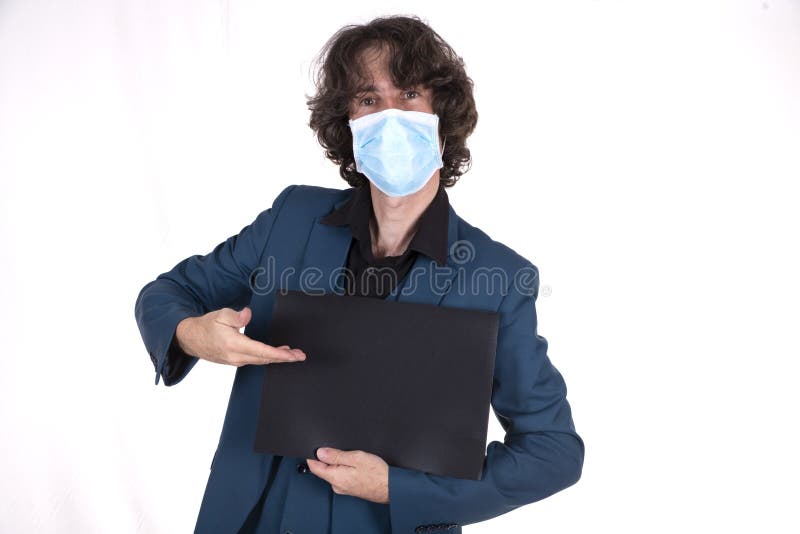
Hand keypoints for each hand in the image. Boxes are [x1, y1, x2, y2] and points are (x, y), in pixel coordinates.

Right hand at [175, 306, 305, 365]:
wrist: (190, 338)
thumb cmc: (206, 326)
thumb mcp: (220, 314)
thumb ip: (236, 315)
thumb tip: (248, 314)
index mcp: (233, 344)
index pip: (261, 351)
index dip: (278, 354)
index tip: (291, 355)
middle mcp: (236, 356)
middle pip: (265, 359)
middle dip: (284, 358)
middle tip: (300, 356)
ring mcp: (235, 360)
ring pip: (260, 361)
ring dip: (277, 358)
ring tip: (292, 355)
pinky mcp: (235, 360)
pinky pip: (255, 360)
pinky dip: (267, 357)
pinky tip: (275, 354)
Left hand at [307, 447, 389, 503]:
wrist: (391, 487)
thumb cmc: (377, 474)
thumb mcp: (356, 458)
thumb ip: (336, 455)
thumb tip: (320, 452)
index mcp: (335, 477)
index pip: (314, 467)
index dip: (312, 455)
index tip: (314, 448)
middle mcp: (336, 486)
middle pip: (323, 469)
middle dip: (328, 458)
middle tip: (342, 451)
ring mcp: (343, 488)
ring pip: (333, 472)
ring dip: (338, 463)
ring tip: (353, 459)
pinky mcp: (349, 488)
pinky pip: (341, 476)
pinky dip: (345, 469)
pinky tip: (356, 466)